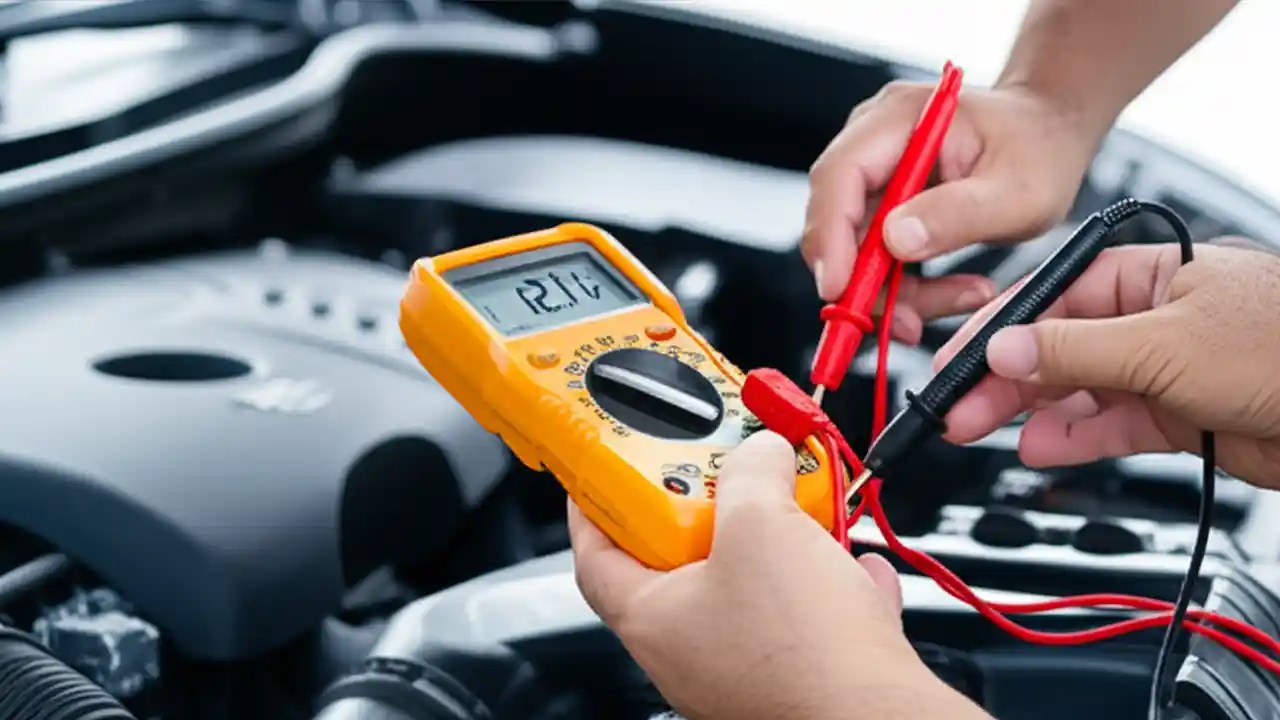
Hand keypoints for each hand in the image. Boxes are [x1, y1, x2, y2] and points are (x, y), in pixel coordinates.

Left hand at [569, 431, 990, 719]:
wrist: (880, 718)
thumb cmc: (806, 650)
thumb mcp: (762, 522)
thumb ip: (750, 470)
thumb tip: (758, 450)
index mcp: (655, 621)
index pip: (597, 558)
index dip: (598, 508)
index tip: (608, 473)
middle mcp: (693, 654)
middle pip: (681, 565)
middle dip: (710, 511)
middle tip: (723, 473)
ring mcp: (746, 671)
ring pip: (751, 590)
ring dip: (778, 544)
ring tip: (797, 508)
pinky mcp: (801, 681)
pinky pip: (808, 621)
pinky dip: (829, 584)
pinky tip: (853, 562)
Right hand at [803, 81, 1102, 343]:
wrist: (1049, 135)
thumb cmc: (1040, 149)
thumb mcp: (1017, 192)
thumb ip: (956, 215)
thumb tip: (894, 241)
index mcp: (899, 119)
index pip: (838, 176)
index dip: (829, 236)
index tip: (839, 289)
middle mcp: (874, 141)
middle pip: (836, 218)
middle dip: (862, 279)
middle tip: (907, 321)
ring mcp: (876, 172)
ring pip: (853, 247)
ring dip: (892, 291)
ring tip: (959, 300)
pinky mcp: (883, 202)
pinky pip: (875, 255)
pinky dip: (905, 285)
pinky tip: (952, 291)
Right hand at [937, 241, 1279, 488]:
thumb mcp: (1163, 342)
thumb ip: (1075, 349)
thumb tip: (1006, 347)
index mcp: (1144, 276)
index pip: (1048, 299)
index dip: (995, 332)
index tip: (952, 361)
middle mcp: (1148, 318)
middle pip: (1054, 348)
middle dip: (1001, 380)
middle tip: (956, 410)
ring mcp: (1162, 368)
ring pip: (1076, 391)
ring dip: (1029, 413)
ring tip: (984, 432)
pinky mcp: (1178, 414)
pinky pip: (1110, 425)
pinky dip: (1073, 438)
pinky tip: (1039, 447)